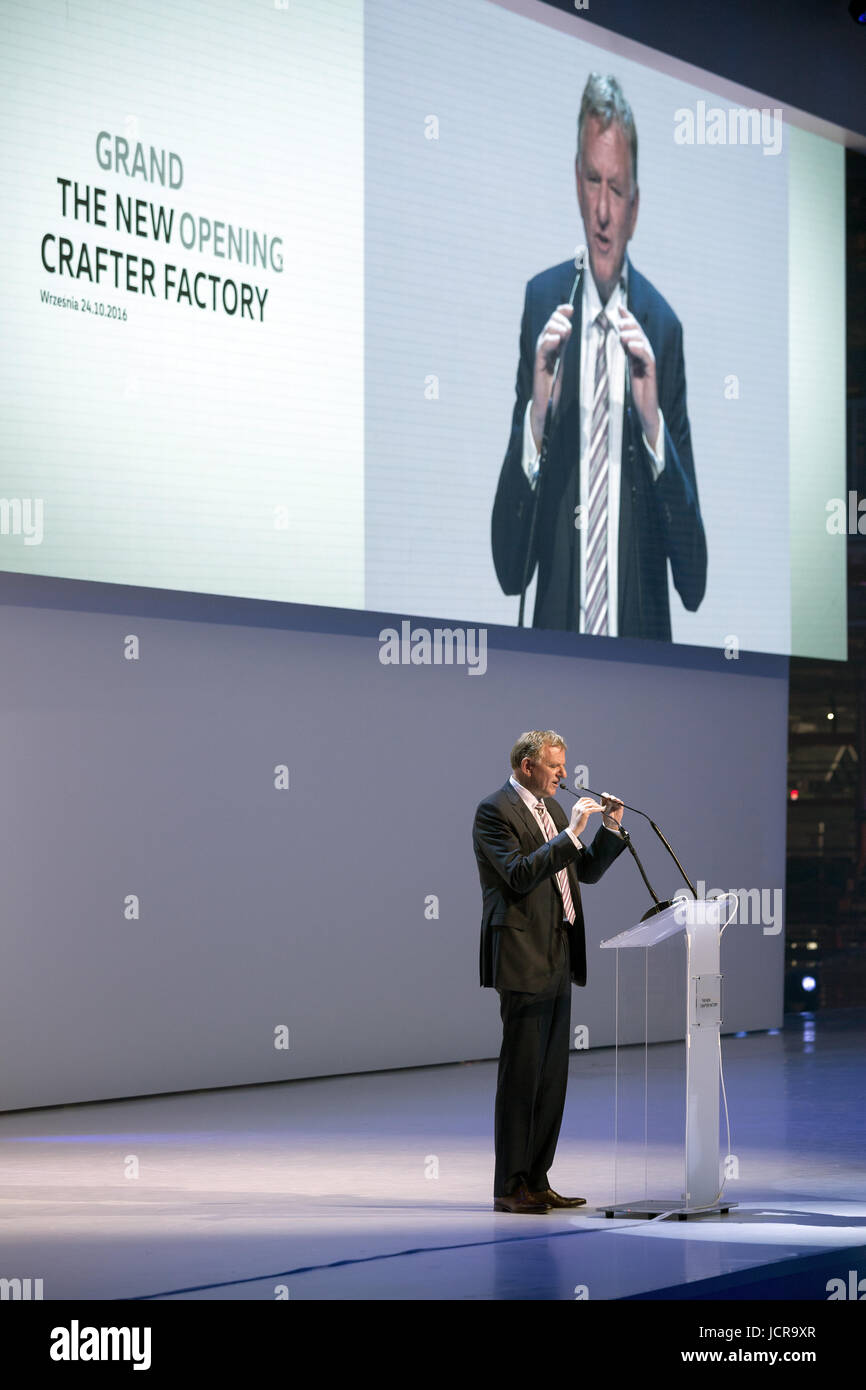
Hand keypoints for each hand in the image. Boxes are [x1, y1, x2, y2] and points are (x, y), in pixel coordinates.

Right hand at [530, 303, 573, 448]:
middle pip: (550, 323)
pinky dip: (548, 341)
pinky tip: (556, 339)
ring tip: (564, 333)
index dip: (562, 312)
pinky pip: (542, 349)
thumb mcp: (571, 362)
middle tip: (568, 329)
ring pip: (546, 333)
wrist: (549, 404)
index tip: (570, 309)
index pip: (556, 321)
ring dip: (555, 328)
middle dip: (559, 320)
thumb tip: (584, 332)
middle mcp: (548, 347)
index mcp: (557, 344)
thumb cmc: (561, 385)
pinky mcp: (539, 365)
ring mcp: (542, 355)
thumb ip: (574, 347)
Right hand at [569, 796, 602, 838]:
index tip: (594, 801)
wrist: (574, 829)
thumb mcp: (577, 815)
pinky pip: (593, 809)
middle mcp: (577, 807)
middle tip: (599, 806)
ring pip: (591, 804)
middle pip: (588, 801)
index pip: (582, 799)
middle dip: (595, 803)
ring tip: (601, 808)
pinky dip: (598, 809)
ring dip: (597, 806)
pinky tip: (601, 809)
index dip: (589, 799)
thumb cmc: (577, 824)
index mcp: (575, 807)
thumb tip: (589, 807)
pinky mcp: (584, 812)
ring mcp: (580, 809)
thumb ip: (581, 810)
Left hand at [600, 792, 623, 832]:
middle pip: (610, 796)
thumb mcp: (605, 811)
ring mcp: (615, 803)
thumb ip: (607, 806)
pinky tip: (619, 802)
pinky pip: (621, 802)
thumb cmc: (606, 816)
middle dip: (611, 797)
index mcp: (604, 801)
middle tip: (611, 798)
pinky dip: (620, 802)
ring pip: (616, 799)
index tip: (607, 797)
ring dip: (615, 799)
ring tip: (614, 800)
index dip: (605, 795)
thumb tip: (609, 800)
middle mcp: (610, 801)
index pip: (604, 795)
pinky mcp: (620, 806)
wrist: (611, 823)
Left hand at [617, 306, 659, 451]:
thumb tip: (610, 342)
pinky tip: (632, 345)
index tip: (617, 307)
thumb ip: (619, 356)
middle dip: (630, 324)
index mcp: (636, 352)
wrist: (644, 410)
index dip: (626, 318)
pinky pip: (647, 358)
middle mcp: (644, 355)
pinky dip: (640, 350)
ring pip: (643, 343)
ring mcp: (648, 363)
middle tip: (619, 319)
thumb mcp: (623, 371)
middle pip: (639, 333)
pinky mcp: (651, 373)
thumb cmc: (633, 392)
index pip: (632, 331)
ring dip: (633, 335)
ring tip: (623, 332)